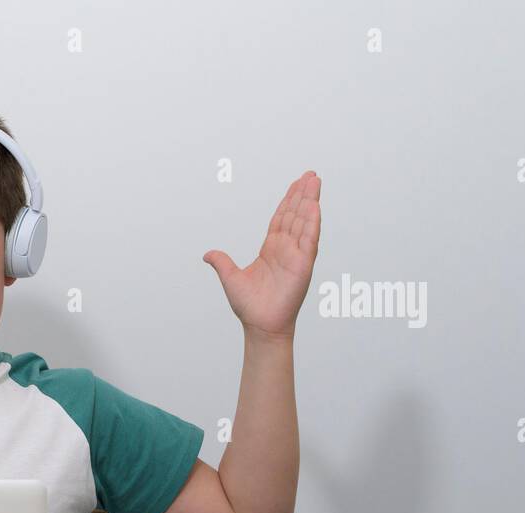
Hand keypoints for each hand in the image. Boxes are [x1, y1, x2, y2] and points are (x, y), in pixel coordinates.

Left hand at [203, 171, 320, 338]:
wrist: (260, 326)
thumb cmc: (249, 307)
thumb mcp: (230, 278)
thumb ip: (222, 262)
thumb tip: (208, 254)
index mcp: (271, 250)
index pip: (281, 219)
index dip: (289, 200)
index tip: (297, 183)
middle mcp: (286, 250)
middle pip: (295, 215)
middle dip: (302, 194)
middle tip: (311, 174)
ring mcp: (296, 256)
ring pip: (304, 223)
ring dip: (310, 202)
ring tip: (315, 182)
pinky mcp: (303, 265)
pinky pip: (308, 240)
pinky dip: (312, 223)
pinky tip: (315, 207)